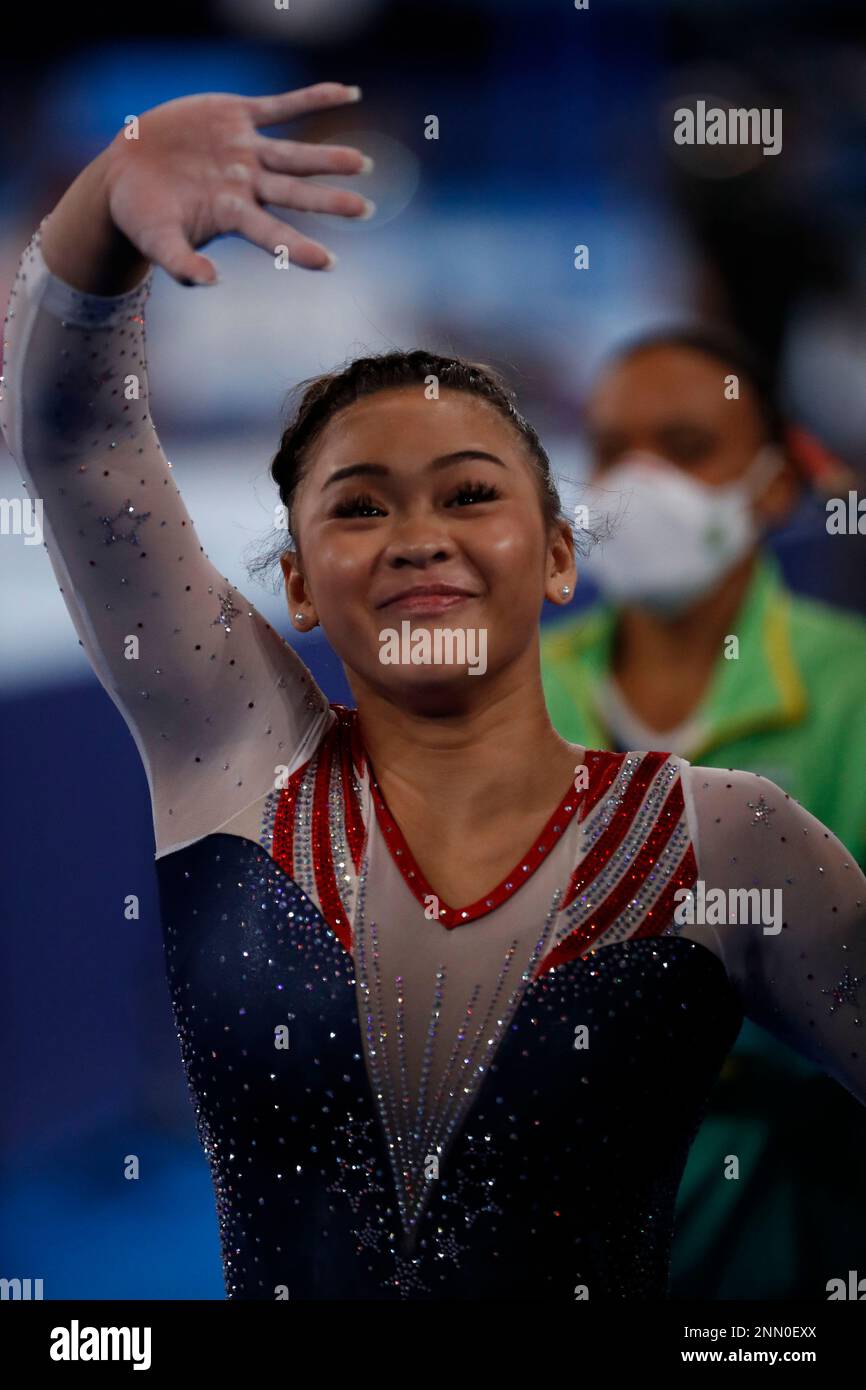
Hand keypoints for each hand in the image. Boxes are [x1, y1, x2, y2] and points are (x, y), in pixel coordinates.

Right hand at [102, 82, 371, 284]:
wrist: (124, 173)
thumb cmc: (142, 216)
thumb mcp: (157, 242)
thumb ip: (181, 263)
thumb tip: (209, 282)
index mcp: (232, 215)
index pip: (273, 235)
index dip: (299, 248)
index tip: (329, 264)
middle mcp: (247, 185)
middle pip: (295, 194)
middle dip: (330, 202)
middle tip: (365, 210)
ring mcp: (245, 150)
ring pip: (296, 154)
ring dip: (329, 158)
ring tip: (363, 163)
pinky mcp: (237, 116)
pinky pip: (282, 106)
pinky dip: (314, 98)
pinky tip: (349, 93)